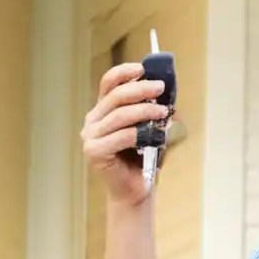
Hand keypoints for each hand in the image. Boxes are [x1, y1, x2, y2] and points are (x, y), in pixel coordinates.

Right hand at [80, 62, 168, 207]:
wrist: (137, 190)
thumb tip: (167, 93)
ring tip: (163, 113)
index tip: (143, 68)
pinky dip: (139, 133)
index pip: (108, 84)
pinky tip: (153, 135)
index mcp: (103, 111)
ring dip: (144, 111)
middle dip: (140, 89)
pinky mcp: (95, 152)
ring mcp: (91, 137)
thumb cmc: (144, 159)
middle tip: (160, 88)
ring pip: (120, 115)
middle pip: (115, 96)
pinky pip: (120, 136)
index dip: (124, 73)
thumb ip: (154, 110)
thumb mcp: (151, 128)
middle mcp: (93, 121)